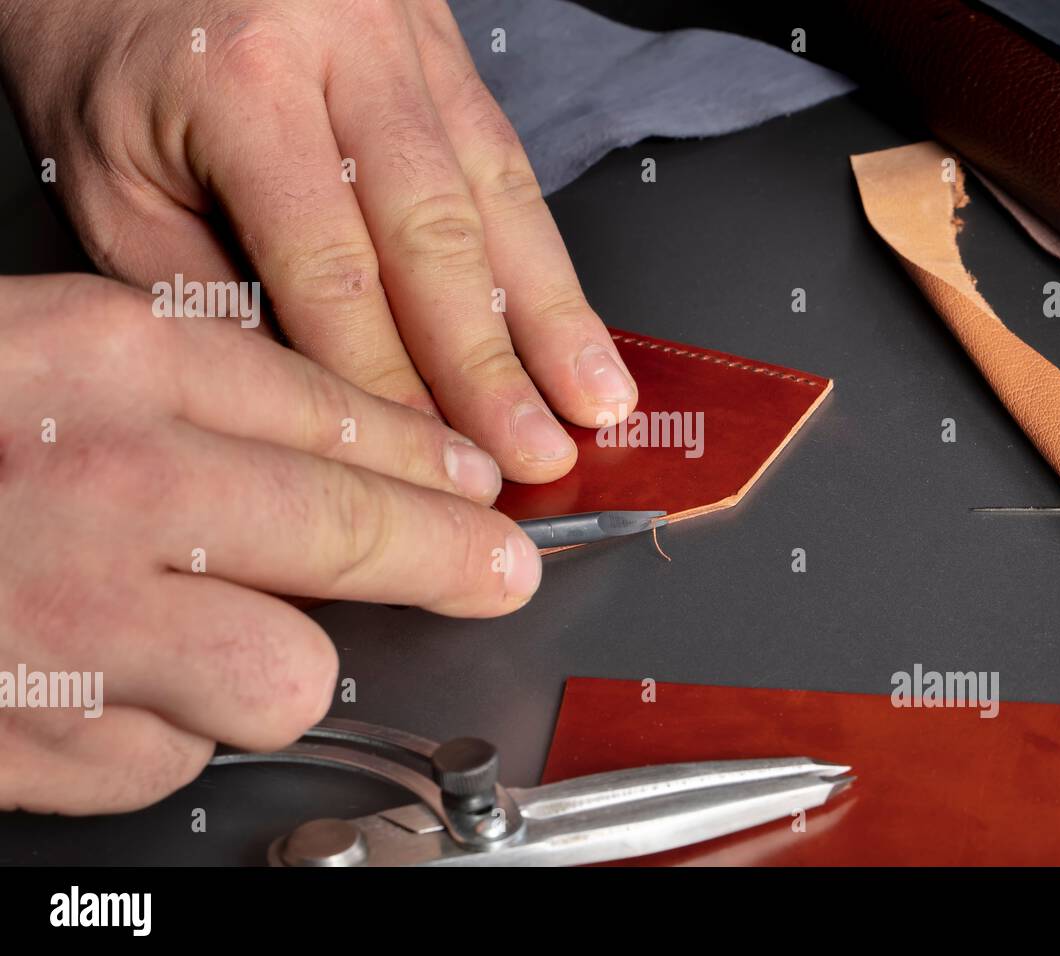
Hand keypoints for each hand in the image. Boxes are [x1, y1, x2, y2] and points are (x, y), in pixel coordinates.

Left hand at [0, 0, 637, 482]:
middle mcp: (341, 46)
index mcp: (240, 80)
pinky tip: (574, 317)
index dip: (390, 383)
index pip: (334, 269)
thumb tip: (317, 401)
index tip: (428, 464)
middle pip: (438, 233)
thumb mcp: (107, 182)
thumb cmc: (101, 45)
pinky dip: (542, 249)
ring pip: (497, 193)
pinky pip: (504, 155)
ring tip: (595, 398)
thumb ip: (204, 292)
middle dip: (495, 363)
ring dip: (552, 312)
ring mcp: (405, 37)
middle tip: (536, 454)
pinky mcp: (441, 44)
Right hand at [0, 274, 542, 812]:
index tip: (486, 495)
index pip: (332, 412)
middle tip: (494, 571)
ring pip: (286, 675)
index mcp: (102, 362)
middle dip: (450, 557)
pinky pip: (176, 753)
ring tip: (200, 635)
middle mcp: (101, 485)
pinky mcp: (40, 739)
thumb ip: (204, 388)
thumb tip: (372, 449)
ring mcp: (71, 621)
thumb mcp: (50, 357)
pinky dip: (159, 729)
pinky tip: (95, 683)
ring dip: (271, 665)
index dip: (432, 462)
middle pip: (349, 530)